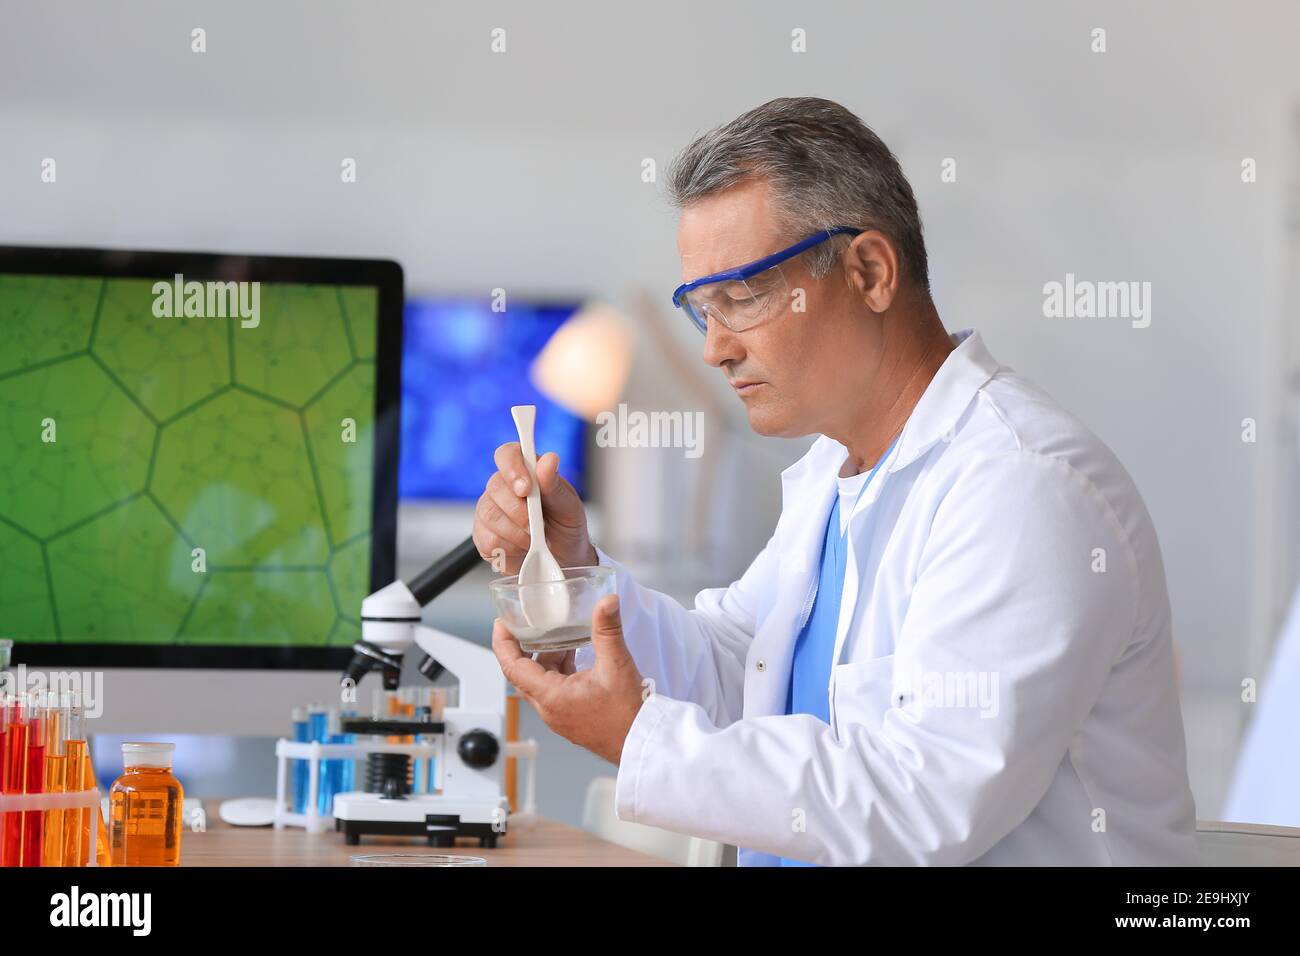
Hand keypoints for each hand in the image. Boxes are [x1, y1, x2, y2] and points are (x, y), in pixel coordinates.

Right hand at [473, 443, 595, 574]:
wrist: (564, 559)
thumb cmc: (566, 527)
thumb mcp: (570, 507)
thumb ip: (555, 485)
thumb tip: (549, 460)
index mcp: (526, 472)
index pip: (508, 454)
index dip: (512, 467)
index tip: (526, 488)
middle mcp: (504, 488)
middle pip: (495, 486)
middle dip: (519, 510)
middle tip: (537, 526)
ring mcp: (491, 510)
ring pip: (489, 514)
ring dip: (516, 532)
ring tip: (534, 539)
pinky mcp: (483, 536)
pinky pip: (486, 539)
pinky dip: (509, 547)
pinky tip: (521, 548)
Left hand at [492, 595, 644, 764]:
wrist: (642, 742)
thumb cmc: (628, 714)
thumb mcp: (617, 665)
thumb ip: (608, 630)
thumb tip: (608, 601)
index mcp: (550, 696)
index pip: (512, 667)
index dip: (503, 643)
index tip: (502, 623)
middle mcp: (549, 708)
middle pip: (522, 673)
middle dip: (523, 645)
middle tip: (526, 623)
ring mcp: (558, 714)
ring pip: (539, 680)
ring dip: (544, 657)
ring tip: (556, 634)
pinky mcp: (570, 715)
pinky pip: (553, 688)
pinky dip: (557, 669)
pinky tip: (573, 656)